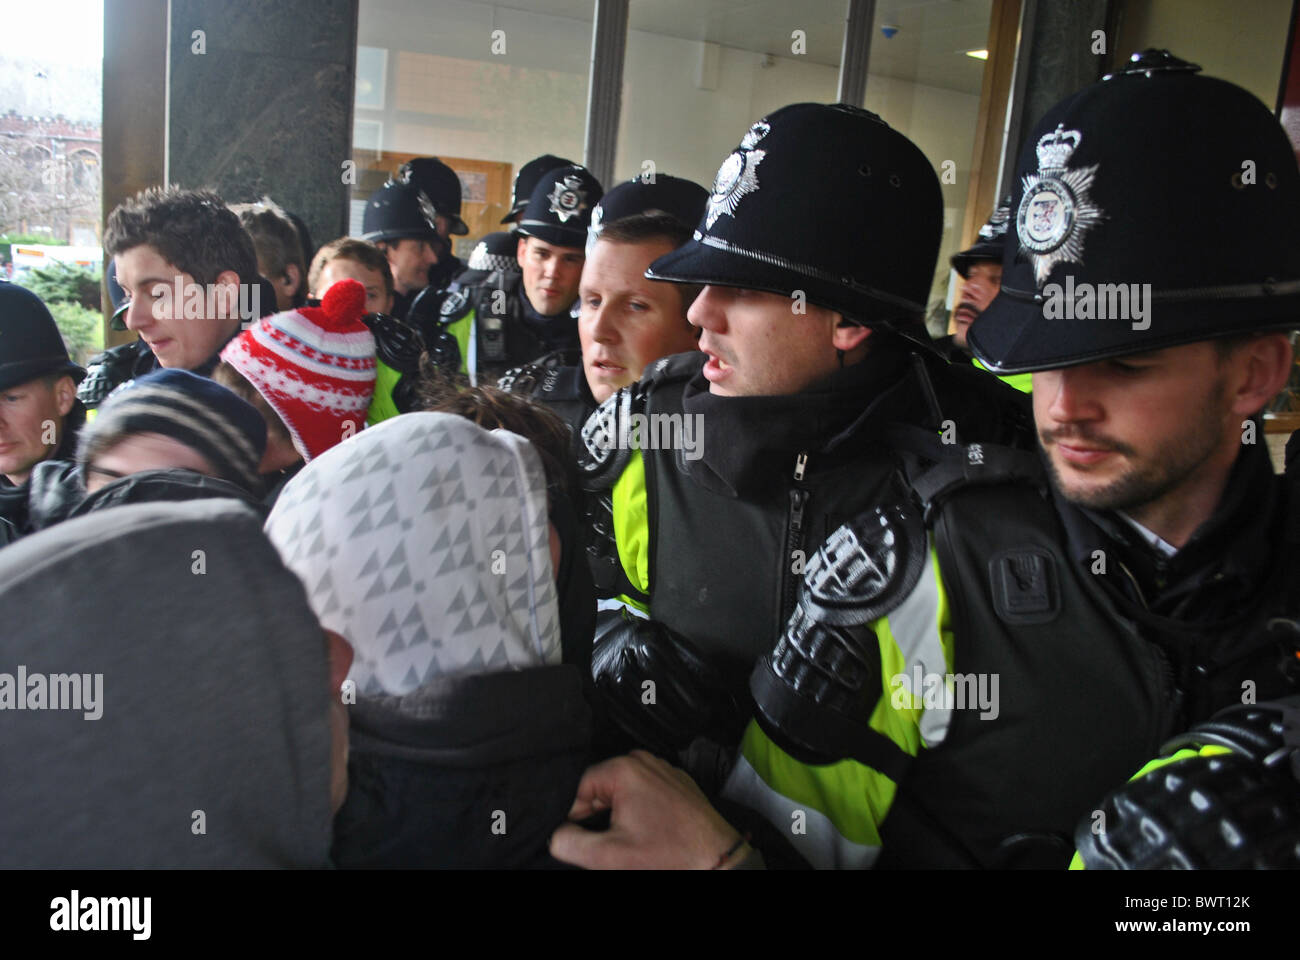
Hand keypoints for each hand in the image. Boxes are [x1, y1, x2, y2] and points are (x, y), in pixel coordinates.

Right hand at [549, 750, 747, 868]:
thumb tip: (555, 836)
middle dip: (597, 815)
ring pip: (623, 791)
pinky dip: (639, 810)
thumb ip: (571, 843)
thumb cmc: (670, 855)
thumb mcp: (610, 856)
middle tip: (606, 842)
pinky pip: (645, 792)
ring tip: (629, 839)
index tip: (579, 837)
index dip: (574, 815)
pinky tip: (647, 833)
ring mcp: (663, 770)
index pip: (580, 787)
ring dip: (618, 814)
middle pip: (602, 787)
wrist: (717, 860)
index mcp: (624, 769)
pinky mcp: (677, 783)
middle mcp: (644, 761)